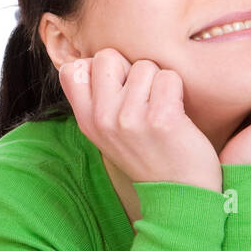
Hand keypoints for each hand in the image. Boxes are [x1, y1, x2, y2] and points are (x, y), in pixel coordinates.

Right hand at [58, 48, 220, 191]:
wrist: (178, 194)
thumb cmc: (148, 154)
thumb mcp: (108, 134)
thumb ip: (97, 101)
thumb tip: (94, 59)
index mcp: (87, 121)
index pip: (71, 70)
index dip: (96, 69)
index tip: (116, 88)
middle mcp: (102, 119)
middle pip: (107, 57)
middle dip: (130, 69)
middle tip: (142, 97)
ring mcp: (129, 119)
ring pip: (144, 65)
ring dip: (158, 81)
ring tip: (160, 110)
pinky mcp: (160, 119)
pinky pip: (169, 77)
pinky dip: (178, 90)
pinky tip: (176, 115)